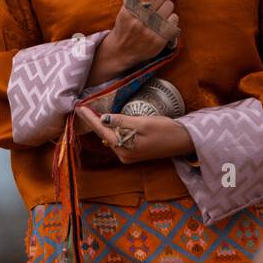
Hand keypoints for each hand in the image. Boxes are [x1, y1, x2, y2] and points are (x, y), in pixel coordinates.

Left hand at [73, 104, 194, 163]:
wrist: (183, 141)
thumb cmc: (165, 130)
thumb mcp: (142, 123)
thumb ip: (121, 121)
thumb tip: (103, 119)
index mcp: (123, 147)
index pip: (101, 130)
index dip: (89, 118)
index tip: (78, 107)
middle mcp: (123, 154)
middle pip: (103, 135)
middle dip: (93, 122)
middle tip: (83, 108)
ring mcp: (128, 155)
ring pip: (110, 138)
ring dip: (102, 126)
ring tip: (92, 113)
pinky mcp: (134, 153)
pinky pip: (118, 140)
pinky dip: (112, 130)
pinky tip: (109, 122)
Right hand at [96, 0, 178, 75]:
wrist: (121, 51)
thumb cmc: (126, 25)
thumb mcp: (126, 9)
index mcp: (129, 7)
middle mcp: (139, 17)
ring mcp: (149, 29)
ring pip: (171, 7)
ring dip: (168, 10)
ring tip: (159, 15)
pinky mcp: (159, 39)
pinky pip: (174, 21)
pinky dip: (171, 22)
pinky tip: (162, 26)